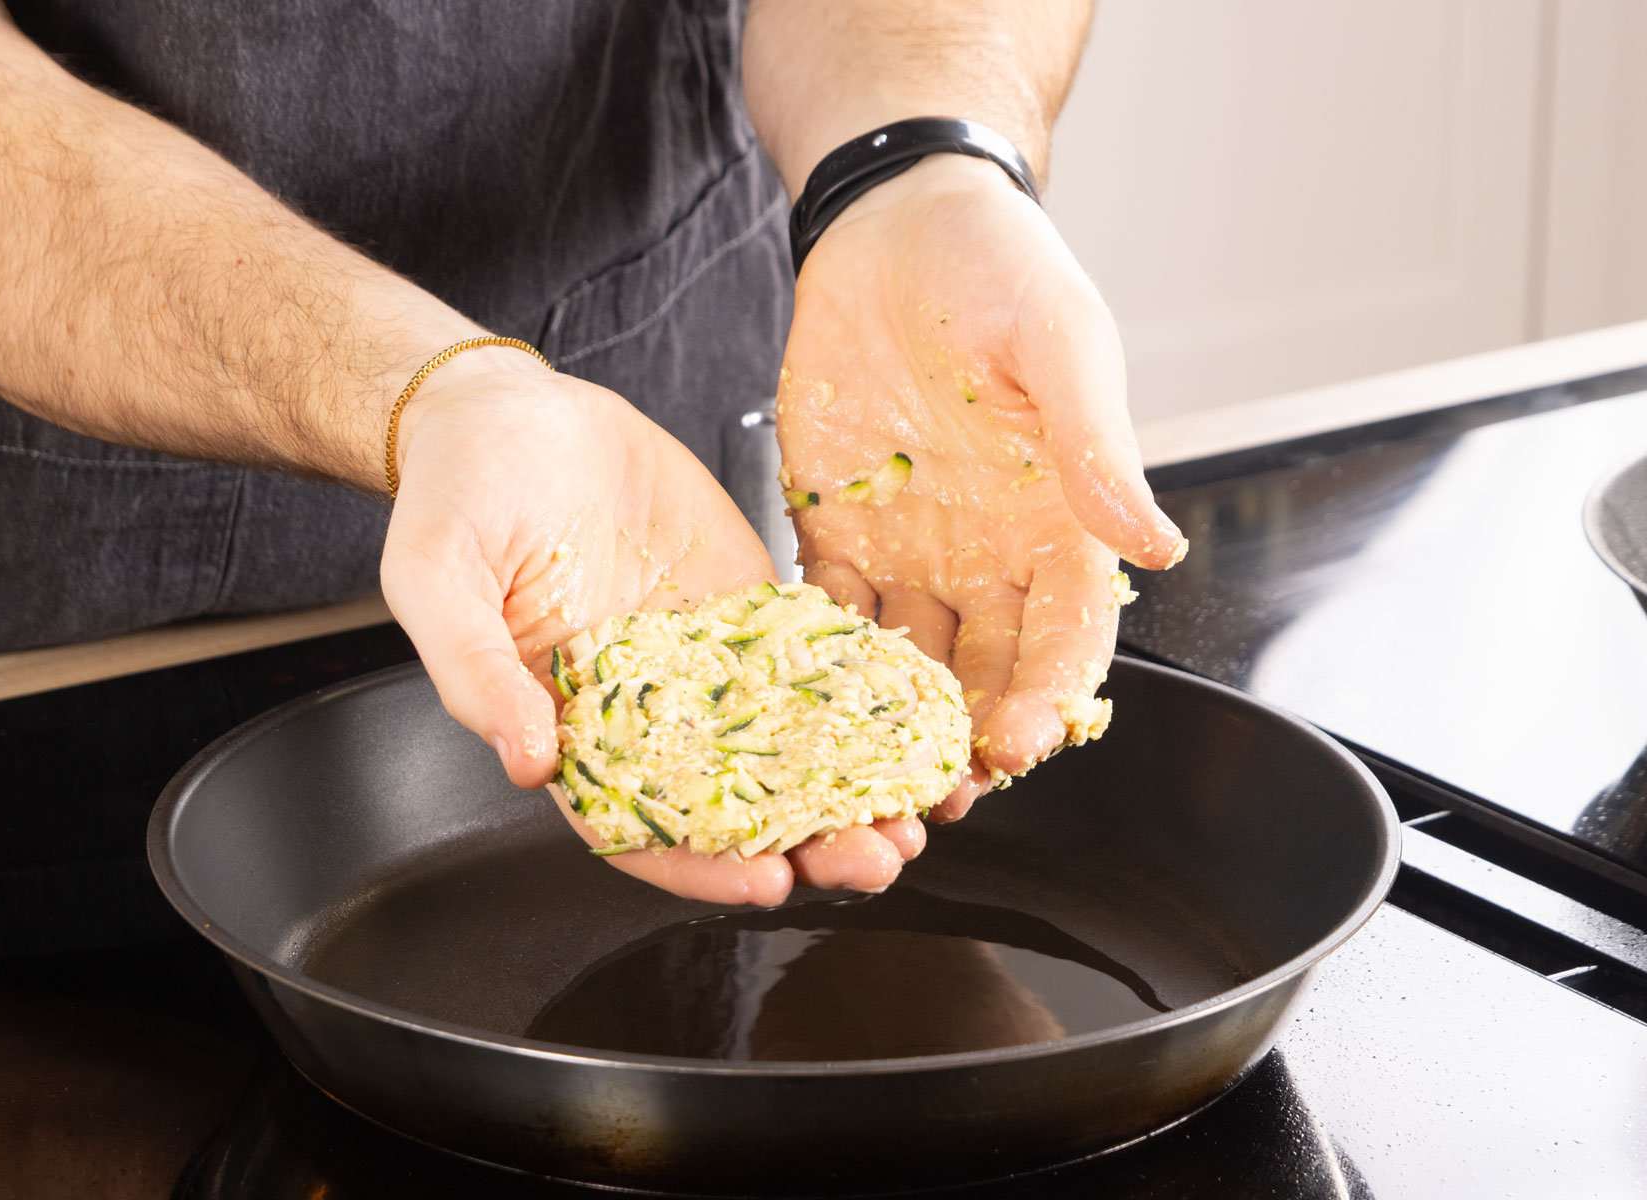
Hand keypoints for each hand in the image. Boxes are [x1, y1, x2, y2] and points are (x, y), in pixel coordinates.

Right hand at [379, 353, 927, 903]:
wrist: (506, 413)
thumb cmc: (455, 497)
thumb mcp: (437, 580)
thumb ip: (476, 674)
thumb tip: (527, 762)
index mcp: (571, 727)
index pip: (640, 825)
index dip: (701, 864)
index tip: (764, 882)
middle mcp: (648, 709)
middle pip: (735, 801)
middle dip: (808, 840)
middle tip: (876, 856)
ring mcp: (706, 660)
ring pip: (788, 744)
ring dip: (850, 785)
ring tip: (911, 807)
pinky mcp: (748, 604)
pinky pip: (814, 656)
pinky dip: (863, 691)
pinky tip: (911, 708)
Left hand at [776, 156, 1184, 817]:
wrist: (893, 224)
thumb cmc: (998, 267)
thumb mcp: (1060, 343)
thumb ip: (1097, 445)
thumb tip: (1156, 545)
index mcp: (1059, 522)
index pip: (1067, 634)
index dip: (1050, 694)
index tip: (1021, 743)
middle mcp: (988, 556)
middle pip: (987, 673)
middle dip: (965, 742)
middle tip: (936, 801)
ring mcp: (911, 552)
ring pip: (907, 666)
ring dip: (889, 728)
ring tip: (863, 786)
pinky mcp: (835, 532)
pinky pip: (827, 614)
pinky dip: (817, 664)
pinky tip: (797, 707)